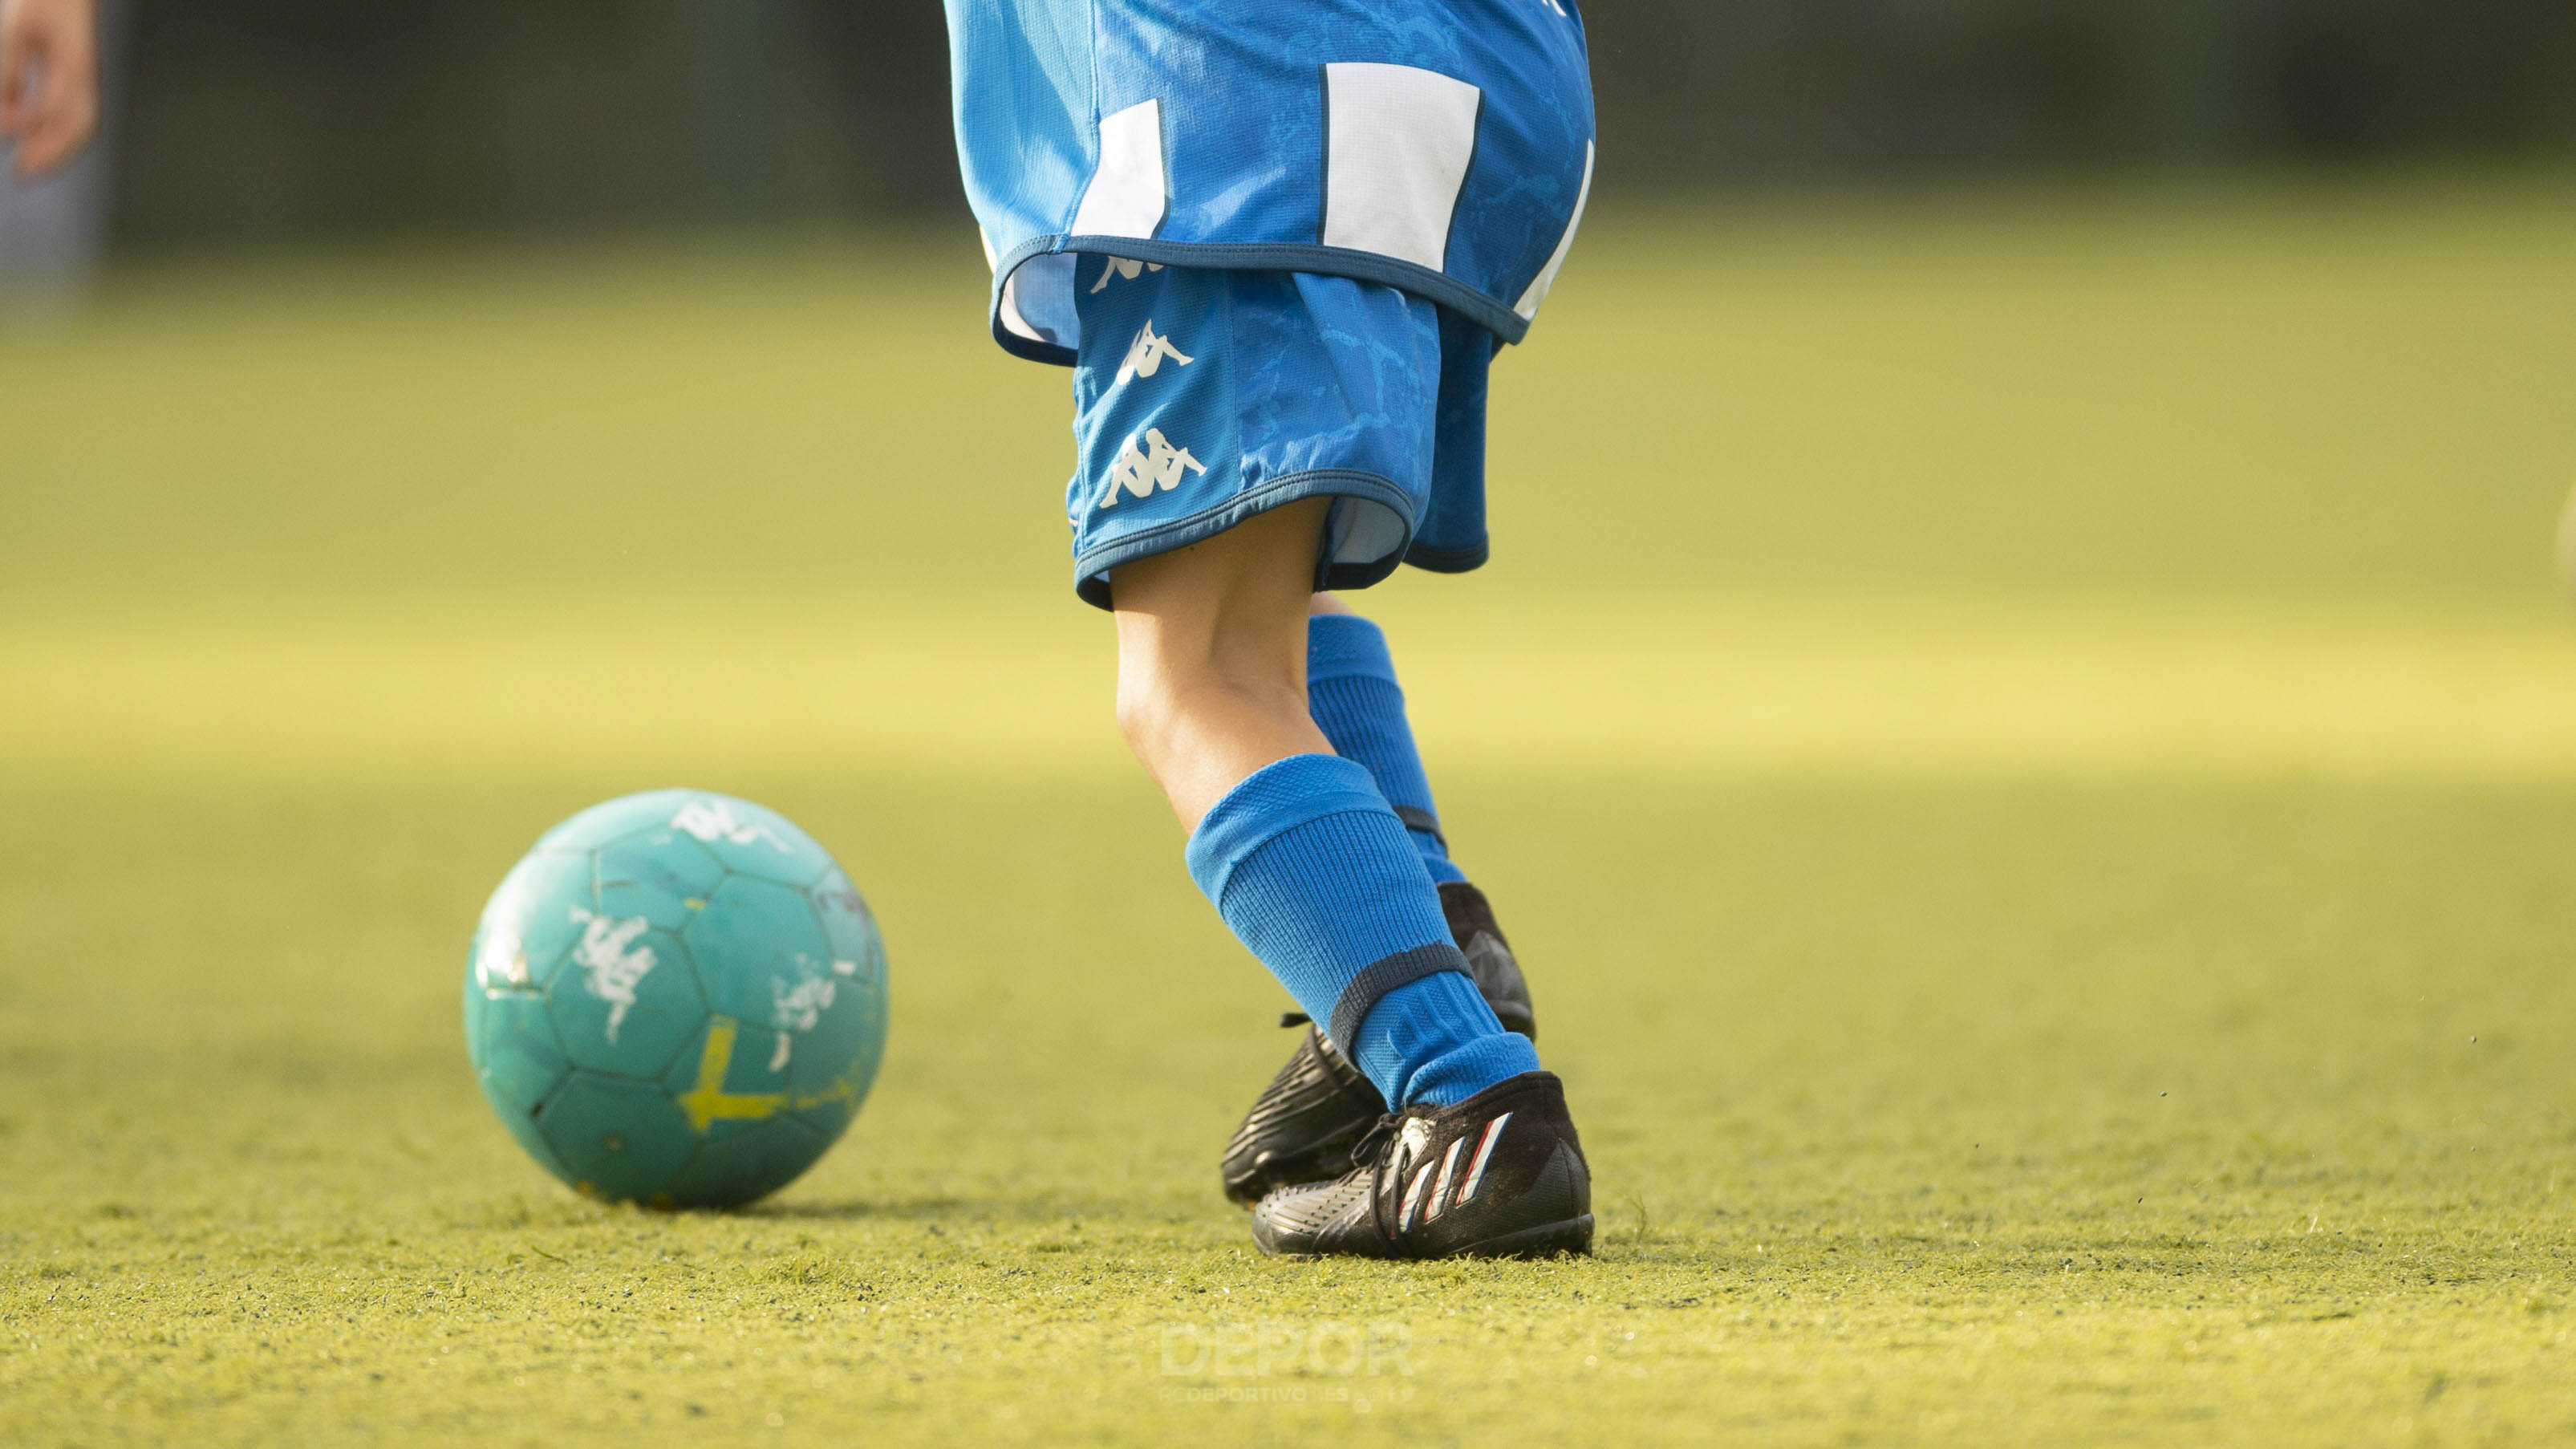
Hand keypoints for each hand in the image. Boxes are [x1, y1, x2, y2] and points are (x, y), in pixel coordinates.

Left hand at [0, 0, 97, 178]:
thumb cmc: (42, 0)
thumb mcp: (15, 30)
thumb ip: (9, 71)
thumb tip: (3, 111)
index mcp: (74, 65)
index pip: (54, 107)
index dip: (25, 123)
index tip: (1, 131)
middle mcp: (85, 76)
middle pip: (79, 127)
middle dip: (53, 154)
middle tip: (24, 171)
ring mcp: (84, 76)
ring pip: (79, 123)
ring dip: (55, 146)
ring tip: (29, 162)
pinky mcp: (76, 73)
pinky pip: (71, 109)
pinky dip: (52, 128)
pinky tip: (30, 132)